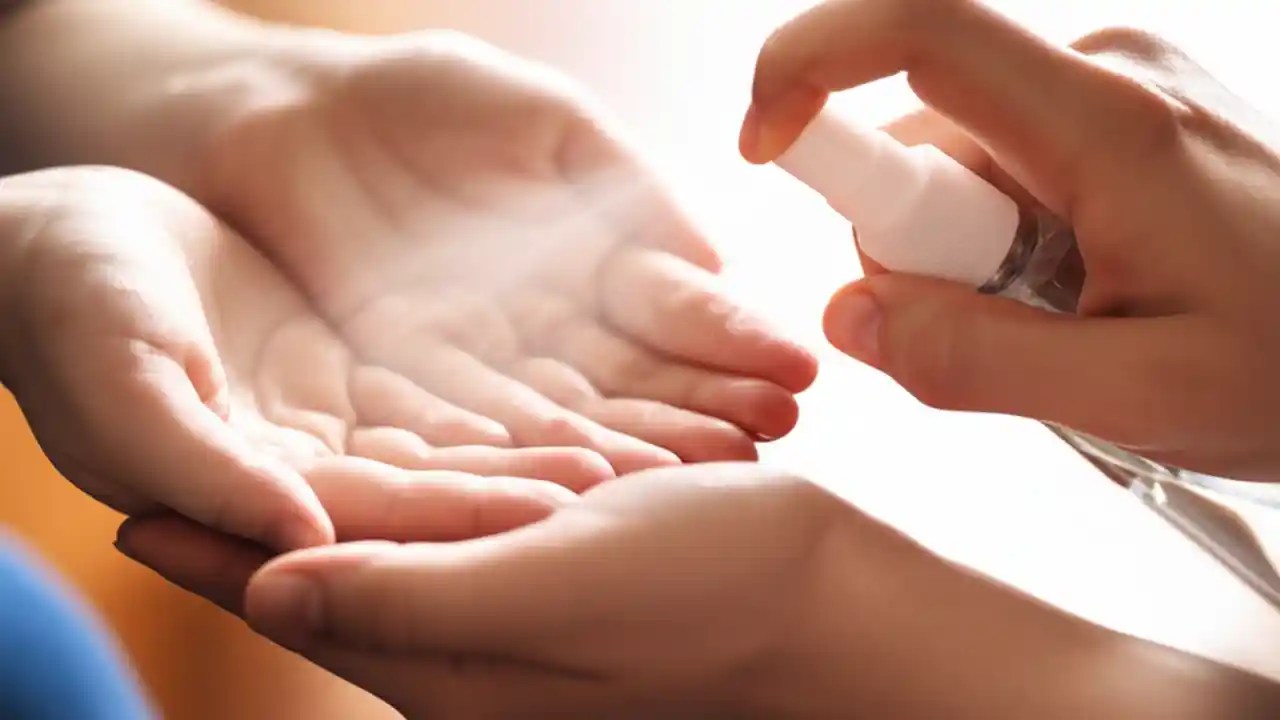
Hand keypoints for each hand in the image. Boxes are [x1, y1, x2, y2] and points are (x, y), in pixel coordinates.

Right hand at [0, 167, 610, 550]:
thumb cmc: (68, 304)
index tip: (563, 507)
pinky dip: (518, 397)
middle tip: (641, 484)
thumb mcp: (126, 382)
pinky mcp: (356, 382)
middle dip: (536, 493)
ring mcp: (335, 431)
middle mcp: (307, 479)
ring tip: (640, 446)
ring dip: (544, 450)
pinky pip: (451, 394)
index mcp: (252, 496)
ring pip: (459, 449)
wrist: (64, 243)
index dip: (469, 513)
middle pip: (439, 494)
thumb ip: (207, 467)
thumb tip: (303, 539)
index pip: (378, 518)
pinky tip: (587, 394)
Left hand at [119, 463, 856, 717]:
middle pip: (335, 586)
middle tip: (176, 481)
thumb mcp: (558, 586)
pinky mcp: (563, 590)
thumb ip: (416, 593)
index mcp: (458, 666)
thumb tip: (270, 590)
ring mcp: (521, 624)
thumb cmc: (718, 592)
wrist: (840, 607)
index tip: (132, 509)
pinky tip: (394, 471)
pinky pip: (461, 546)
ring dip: (322, 518)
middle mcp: (477, 655)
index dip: (213, 554)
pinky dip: (409, 507)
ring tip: (261, 466)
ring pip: (394, 562)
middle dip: (249, 539)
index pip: (303, 601)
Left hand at [193, 32, 816, 470]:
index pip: (674, 314)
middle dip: (699, 412)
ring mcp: (480, 372)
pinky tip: (580, 489)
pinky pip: (466, 434)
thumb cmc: (420, 97)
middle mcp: (546, 333)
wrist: (281, 118)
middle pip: (632, 383)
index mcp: (589, 264)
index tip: (795, 371)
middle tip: (772, 443)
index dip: (730, 343)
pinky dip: (522, 460)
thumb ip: (626, 187)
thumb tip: (714, 259)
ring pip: (564, 419)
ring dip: (631, 451)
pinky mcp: (405, 395)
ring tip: (699, 481)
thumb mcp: (546, 122)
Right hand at [742, 1, 1279, 480]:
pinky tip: (1075, 295)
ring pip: (954, 165)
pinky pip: (999, 171)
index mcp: (1109, 125)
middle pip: (920, 131)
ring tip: (1063, 326)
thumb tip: (852, 316)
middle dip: (915, 245)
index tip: (764, 147)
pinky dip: (1001, 248)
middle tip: (1005, 335)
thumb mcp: (1136, 399)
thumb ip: (977, 362)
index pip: (919, 29)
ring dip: (965, 260)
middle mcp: (1104, 78)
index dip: (808, 66)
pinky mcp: (1113, 119)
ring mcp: (1113, 93)